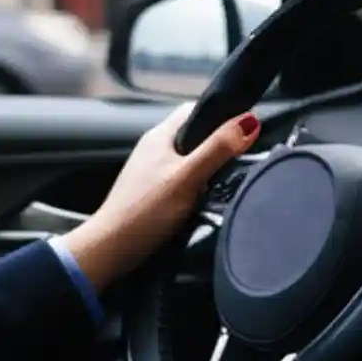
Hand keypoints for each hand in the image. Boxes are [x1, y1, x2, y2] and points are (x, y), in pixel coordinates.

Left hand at [58, 104, 260, 291]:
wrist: (111, 249)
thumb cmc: (144, 212)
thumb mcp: (188, 176)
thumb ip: (218, 148)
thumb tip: (250, 121)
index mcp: (160, 136)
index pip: (197, 110)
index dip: (223, 114)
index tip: (247, 127)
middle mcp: (155, 149)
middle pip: (196, 134)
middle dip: (220, 142)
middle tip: (243, 156)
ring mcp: (152, 170)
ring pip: (191, 156)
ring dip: (211, 164)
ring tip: (230, 177)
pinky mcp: (154, 191)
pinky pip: (185, 176)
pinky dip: (201, 181)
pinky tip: (210, 195)